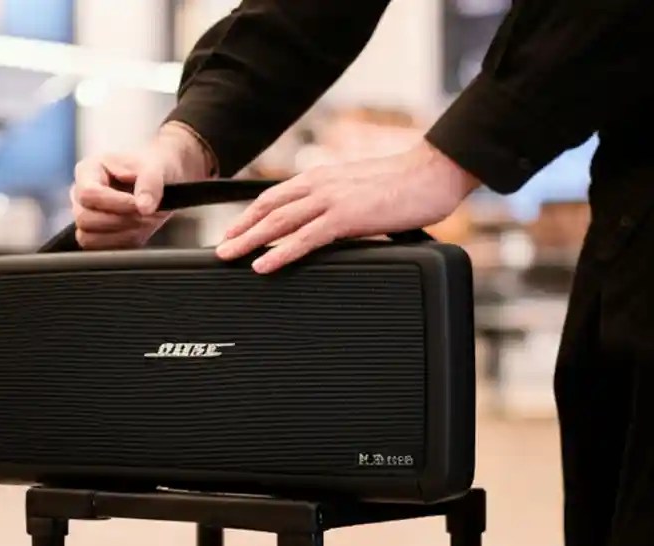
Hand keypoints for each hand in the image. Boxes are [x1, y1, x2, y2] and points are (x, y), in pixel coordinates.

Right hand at [71, 123, 215, 248]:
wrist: (161, 178)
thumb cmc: (152, 167)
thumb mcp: (154, 167)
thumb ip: (150, 183)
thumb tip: (144, 207)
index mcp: (88, 171)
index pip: (88, 193)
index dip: (114, 202)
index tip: (138, 203)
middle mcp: (81, 195)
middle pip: (85, 219)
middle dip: (120, 220)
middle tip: (146, 212)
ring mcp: (87, 216)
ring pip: (90, 238)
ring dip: (122, 233)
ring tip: (145, 220)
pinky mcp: (98, 235)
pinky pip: (103, 249)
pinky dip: (125, 242)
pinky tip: (141, 228)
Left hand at [216, 141, 480, 272]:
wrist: (433, 172)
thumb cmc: (406, 186)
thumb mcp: (362, 193)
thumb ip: (340, 208)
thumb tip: (329, 229)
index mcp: (323, 178)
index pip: (275, 197)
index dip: (250, 215)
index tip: (232, 231)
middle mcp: (321, 185)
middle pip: (269, 209)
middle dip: (240, 230)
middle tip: (219, 249)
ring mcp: (332, 199)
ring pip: (279, 223)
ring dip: (250, 241)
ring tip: (229, 257)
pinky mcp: (346, 217)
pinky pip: (304, 239)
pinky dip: (279, 253)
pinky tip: (263, 265)